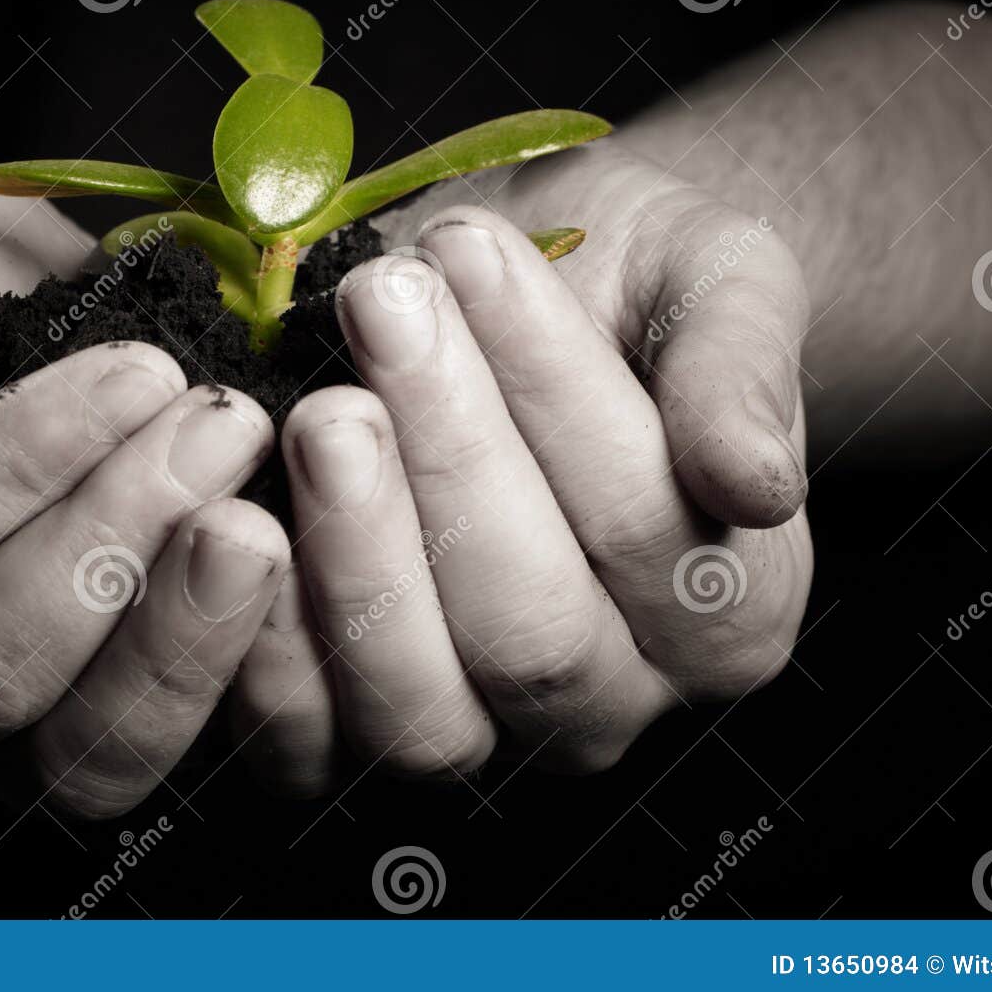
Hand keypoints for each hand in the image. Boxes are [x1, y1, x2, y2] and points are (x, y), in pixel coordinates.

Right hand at [0, 139, 288, 817]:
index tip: (134, 370)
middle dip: (114, 540)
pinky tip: (285, 573)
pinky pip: (147, 752)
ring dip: (184, 626)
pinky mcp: (62, 737)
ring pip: (76, 754)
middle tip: (221, 420)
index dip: (13, 466)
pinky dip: (226, 673)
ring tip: (259, 506)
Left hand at [232, 142, 813, 789]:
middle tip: (380, 308)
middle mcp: (611, 698)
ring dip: (355, 547)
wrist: (533, 303)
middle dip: (445, 457)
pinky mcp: (355, 734)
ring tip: (320, 404)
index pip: (650, 526)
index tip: (473, 253)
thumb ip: (742, 367)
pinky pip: (304, 738)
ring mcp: (482, 730)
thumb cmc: (626, 287)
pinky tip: (238, 505)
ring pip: (419, 705)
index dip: (555, 393)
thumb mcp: (717, 277)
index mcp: (729, 609)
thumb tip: (753, 483)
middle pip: (532, 630)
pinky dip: (262, 636)